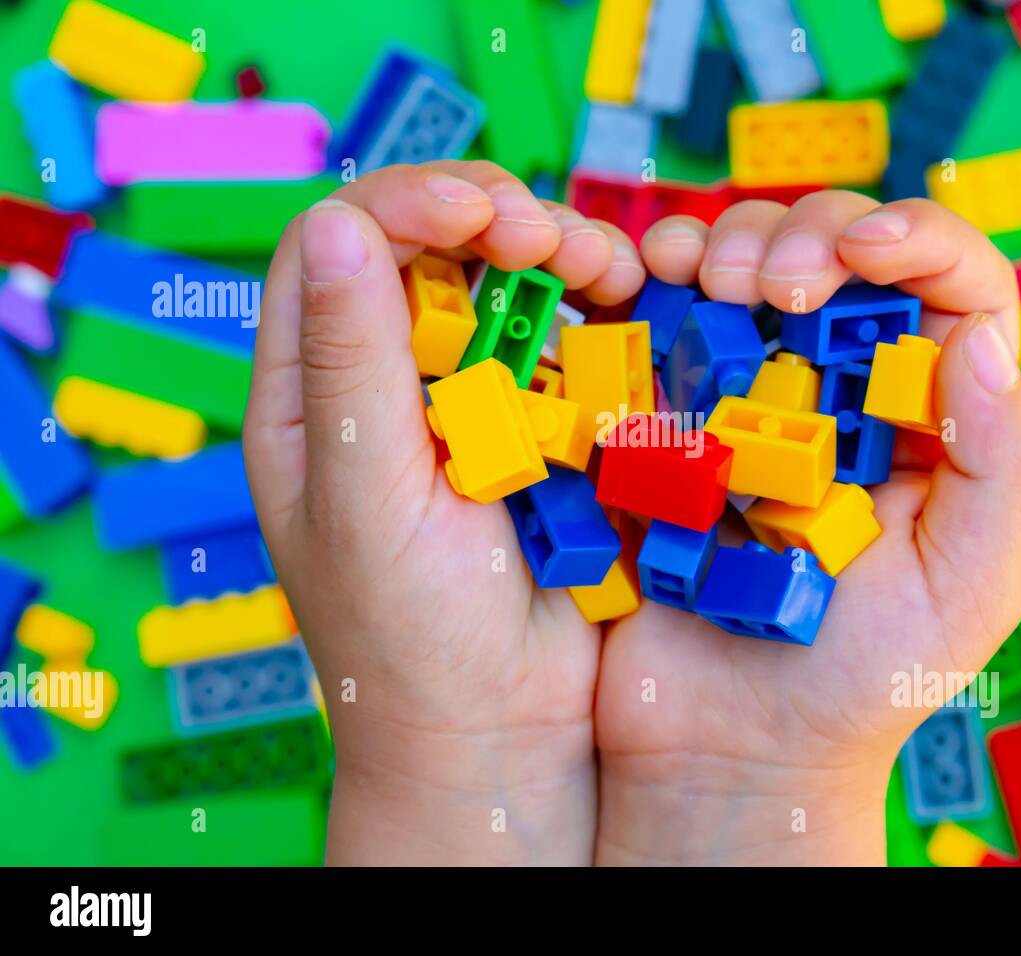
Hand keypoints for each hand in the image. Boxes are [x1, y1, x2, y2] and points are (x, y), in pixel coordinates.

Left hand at [243, 161, 644, 864]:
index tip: (482, 212)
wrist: (501, 731)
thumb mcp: (366, 497)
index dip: (404, 204)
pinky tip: (625, 306)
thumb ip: (354, 363)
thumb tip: (341, 226)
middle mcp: (385, 387)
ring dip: (556, 254)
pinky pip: (562, 341)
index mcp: (313, 400)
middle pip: (423, 247)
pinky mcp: (538, 428)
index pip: (332, 248)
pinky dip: (595, 311)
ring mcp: (466, 404)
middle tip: (551, 240)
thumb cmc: (410, 638)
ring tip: (605, 270)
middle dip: (491, 218)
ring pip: (500, 284)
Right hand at [594, 193, 1020, 864]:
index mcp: (932, 417)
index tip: (863, 250)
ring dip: (730, 242)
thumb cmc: (860, 677)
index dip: (918, 238)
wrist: (730, 741)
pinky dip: (655, 274)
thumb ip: (1000, 464)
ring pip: (752, 261)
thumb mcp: (966, 587)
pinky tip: (650, 277)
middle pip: (845, 249)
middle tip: (768, 286)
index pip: (954, 285)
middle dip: (807, 235)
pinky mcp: (672, 410)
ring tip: (707, 283)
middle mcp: (846, 387)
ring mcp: (752, 392)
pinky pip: (666, 314)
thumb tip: (979, 338)